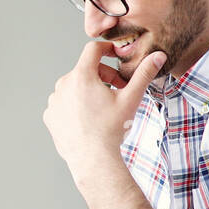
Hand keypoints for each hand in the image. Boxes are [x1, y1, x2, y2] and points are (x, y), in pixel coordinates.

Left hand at [42, 41, 164, 180]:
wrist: (93, 159)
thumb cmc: (112, 129)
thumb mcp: (131, 99)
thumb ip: (144, 74)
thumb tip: (158, 55)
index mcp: (82, 76)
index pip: (92, 50)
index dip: (106, 49)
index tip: (115, 55)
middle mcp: (63, 85)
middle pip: (85, 70)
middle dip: (103, 76)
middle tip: (118, 90)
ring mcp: (54, 101)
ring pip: (73, 87)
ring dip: (88, 91)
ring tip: (102, 108)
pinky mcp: (49, 116)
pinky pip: (63, 103)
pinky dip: (75, 106)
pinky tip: (88, 119)